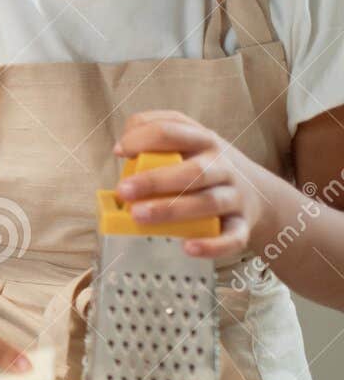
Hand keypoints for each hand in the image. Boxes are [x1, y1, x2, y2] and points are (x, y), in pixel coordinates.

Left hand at [114, 110, 265, 258]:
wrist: (259, 193)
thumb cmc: (206, 164)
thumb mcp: (187, 140)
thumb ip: (153, 132)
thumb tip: (121, 148)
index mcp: (203, 141)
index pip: (172, 131)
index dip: (142, 139)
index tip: (119, 152)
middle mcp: (222, 166)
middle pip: (192, 171)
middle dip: (155, 181)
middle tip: (123, 190)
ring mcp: (234, 196)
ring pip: (208, 202)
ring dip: (172, 210)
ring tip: (138, 215)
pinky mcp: (242, 225)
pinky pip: (233, 237)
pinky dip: (213, 245)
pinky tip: (188, 247)